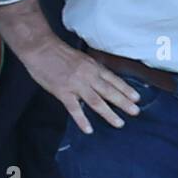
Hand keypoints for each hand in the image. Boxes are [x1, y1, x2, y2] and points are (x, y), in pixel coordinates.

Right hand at [19, 39, 141, 133]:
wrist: (41, 48)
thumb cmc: (59, 53)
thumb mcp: (82, 58)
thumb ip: (92, 70)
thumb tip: (102, 80)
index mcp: (93, 67)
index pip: (114, 80)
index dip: (126, 89)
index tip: (137, 98)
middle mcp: (88, 76)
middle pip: (109, 91)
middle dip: (124, 102)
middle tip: (135, 112)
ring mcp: (76, 85)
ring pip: (96, 101)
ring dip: (109, 113)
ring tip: (119, 123)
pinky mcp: (63, 92)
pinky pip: (74, 109)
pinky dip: (82, 120)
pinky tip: (89, 130)